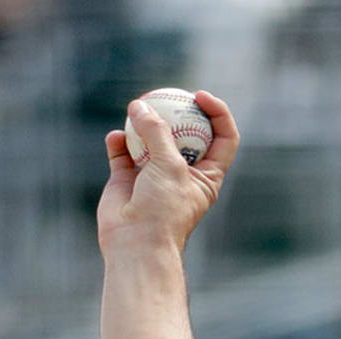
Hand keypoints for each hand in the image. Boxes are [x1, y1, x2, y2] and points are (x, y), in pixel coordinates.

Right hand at [97, 90, 239, 258]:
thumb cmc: (163, 210)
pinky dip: (118, 141)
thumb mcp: (170, 166)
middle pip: (185, 133)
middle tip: (164, 93)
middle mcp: (182, 173)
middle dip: (176, 112)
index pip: (223, 138)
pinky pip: (122, 152)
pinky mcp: (126, 178)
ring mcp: (153, 175)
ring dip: (142, 124)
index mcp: (207, 175)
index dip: (218, 114)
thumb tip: (140, 106)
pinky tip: (116, 136)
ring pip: (150, 140)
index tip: (199, 96)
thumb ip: (157, 134)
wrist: (135, 243)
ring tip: (135, 109)